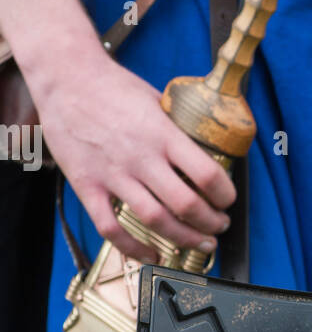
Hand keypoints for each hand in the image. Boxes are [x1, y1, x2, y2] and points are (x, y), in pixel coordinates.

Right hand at [32, 46, 235, 262]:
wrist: (65, 77)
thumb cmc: (112, 86)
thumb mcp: (157, 100)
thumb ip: (177, 128)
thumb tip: (204, 148)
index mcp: (162, 133)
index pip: (207, 174)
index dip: (225, 195)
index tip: (228, 200)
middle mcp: (140, 157)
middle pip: (186, 205)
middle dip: (211, 222)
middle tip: (219, 225)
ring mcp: (113, 174)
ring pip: (155, 220)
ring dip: (184, 238)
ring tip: (199, 242)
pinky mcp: (87, 186)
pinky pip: (111, 228)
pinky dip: (134, 248)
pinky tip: (152, 254)